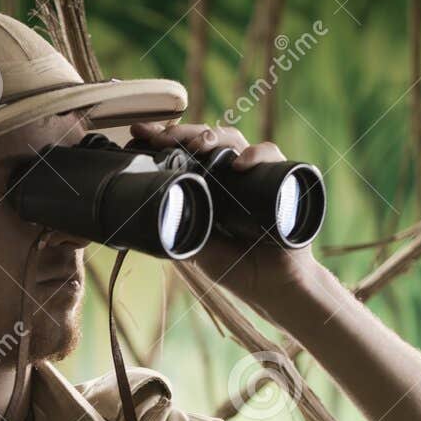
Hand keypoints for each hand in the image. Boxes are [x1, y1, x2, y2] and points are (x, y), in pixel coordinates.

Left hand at [129, 120, 324, 310]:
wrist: (277, 287)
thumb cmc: (239, 271)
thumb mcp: (199, 252)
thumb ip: (181, 232)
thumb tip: (151, 214)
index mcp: (208, 188)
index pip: (184, 155)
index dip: (163, 139)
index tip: (138, 133)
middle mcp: (230, 177)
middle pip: (206, 140)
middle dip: (182, 133)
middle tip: (162, 137)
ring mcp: (255, 176)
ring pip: (234, 139)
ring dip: (213, 137)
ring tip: (197, 146)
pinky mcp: (282, 178)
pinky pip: (271, 155)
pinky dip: (256, 155)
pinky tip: (240, 164)